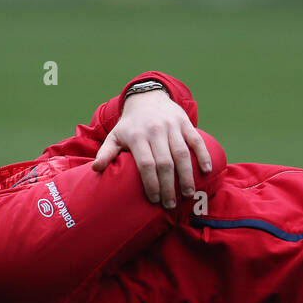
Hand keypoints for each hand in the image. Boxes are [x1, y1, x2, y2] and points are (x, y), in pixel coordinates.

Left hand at [91, 90, 211, 207]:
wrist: (147, 98)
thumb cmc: (130, 125)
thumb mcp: (115, 136)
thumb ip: (106, 152)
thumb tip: (96, 169)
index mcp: (137, 136)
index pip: (146, 164)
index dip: (151, 183)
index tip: (154, 200)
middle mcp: (155, 130)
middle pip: (164, 163)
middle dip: (168, 186)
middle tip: (170, 205)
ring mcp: (172, 126)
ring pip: (181, 154)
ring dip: (186, 176)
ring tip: (188, 194)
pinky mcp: (185, 122)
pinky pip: (196, 140)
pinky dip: (202, 155)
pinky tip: (206, 171)